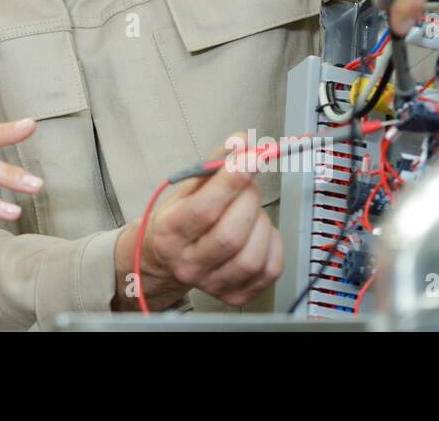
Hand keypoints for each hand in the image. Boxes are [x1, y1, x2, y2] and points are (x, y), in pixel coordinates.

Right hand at [116, 134, 282, 310]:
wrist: (166, 260)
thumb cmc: (179, 219)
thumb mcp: (186, 188)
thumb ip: (213, 164)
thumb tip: (241, 141)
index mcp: (169, 233)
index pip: (204, 210)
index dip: (231, 182)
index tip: (250, 157)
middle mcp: (188, 264)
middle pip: (231, 235)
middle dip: (248, 199)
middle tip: (248, 181)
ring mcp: (213, 284)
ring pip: (252, 255)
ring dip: (261, 222)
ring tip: (250, 209)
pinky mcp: (236, 296)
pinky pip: (270, 268)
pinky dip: (272, 242)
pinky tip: (259, 231)